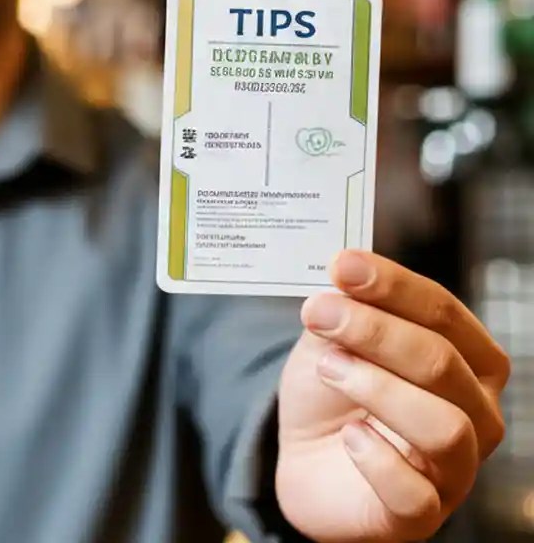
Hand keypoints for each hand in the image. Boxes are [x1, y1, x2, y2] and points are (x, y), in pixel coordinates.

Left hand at [275, 250, 509, 541]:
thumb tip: (344, 273)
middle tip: (318, 313)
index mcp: (467, 361)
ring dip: (377, 388)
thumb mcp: (332, 342)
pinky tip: (348, 437)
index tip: (342, 265)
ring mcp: (455, 469)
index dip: (393, 286)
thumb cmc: (334, 397)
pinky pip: (415, 493)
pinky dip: (376, 459)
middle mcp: (476, 413)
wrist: (305, 461)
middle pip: (442, 362)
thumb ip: (343, 311)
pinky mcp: (420, 515)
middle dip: (374, 331)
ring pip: (443, 426)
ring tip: (327, 368)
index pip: (444, 313)